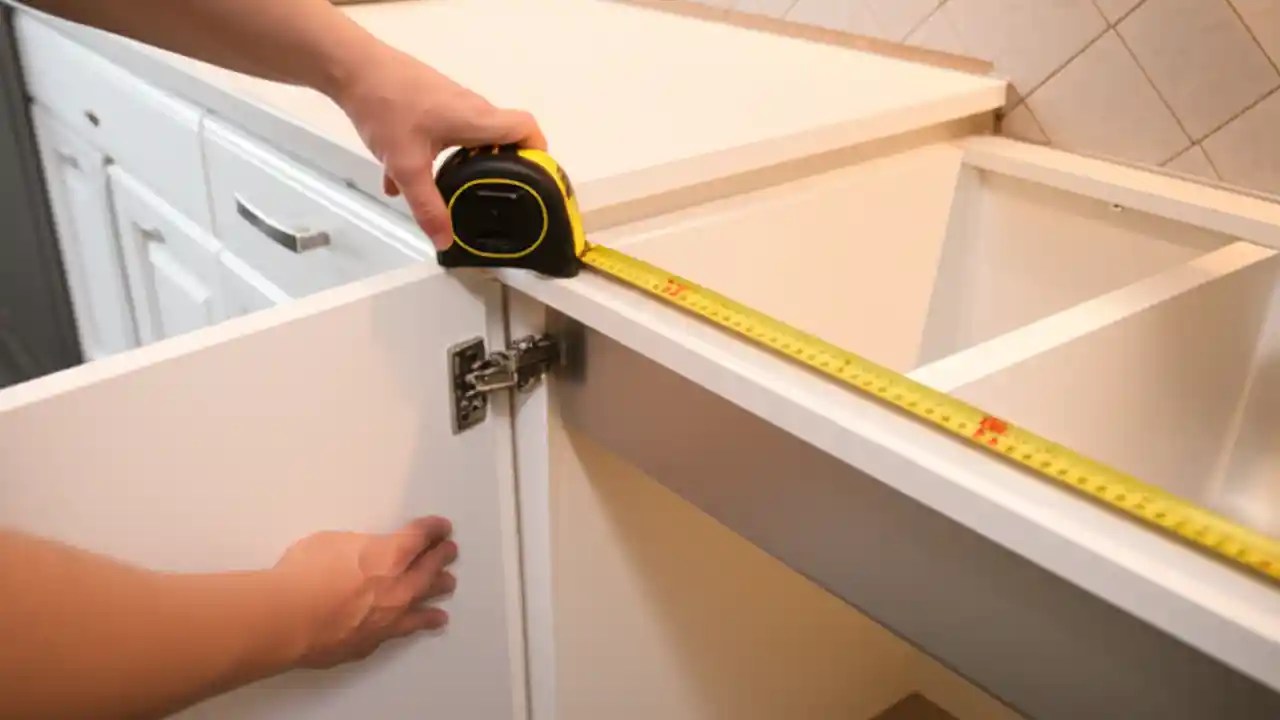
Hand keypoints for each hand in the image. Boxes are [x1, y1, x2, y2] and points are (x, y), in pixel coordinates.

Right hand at [269, 516, 458, 668]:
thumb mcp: (330, 542)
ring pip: (424, 604)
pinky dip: (415, 624)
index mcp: (390, 555)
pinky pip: (402, 631)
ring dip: (437, 595)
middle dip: (442, 558)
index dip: (433, 529)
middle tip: (450, 553)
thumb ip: (354, 547)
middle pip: (431, 569)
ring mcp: (389, 618)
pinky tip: (419, 625)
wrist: (288, 621)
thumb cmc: (303, 574)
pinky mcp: (374, 642)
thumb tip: (358, 555)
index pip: (421, 537)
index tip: (441, 527)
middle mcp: (399, 587)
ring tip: (447, 589)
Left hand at [329, 44, 546, 250]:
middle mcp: (471, 108)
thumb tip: (445, 242)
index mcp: (477, 120)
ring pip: (469, 136)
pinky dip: (434, 156)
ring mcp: (449, 102)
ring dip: (466, 164)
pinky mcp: (428, 101)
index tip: (533, 181)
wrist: (351, 67)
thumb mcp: (407, 166)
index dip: (538, 154)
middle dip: (501, 168)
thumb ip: (427, 207)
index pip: (527, 128)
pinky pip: (443, 132)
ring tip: (454, 193)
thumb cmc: (388, 109)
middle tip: (495, 197)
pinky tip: (403, 182)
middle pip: (501, 136)